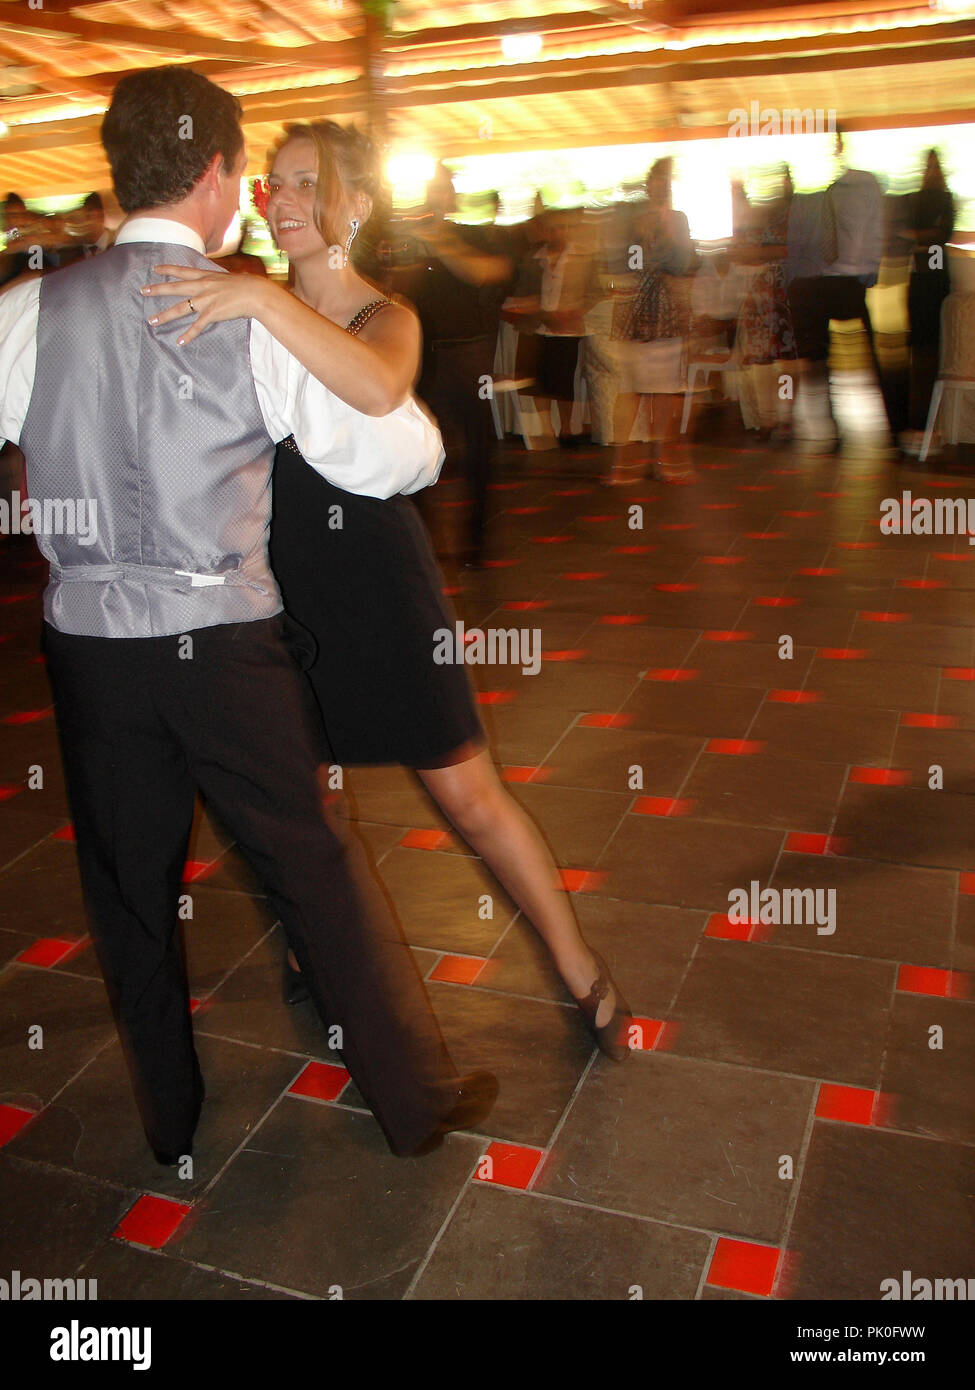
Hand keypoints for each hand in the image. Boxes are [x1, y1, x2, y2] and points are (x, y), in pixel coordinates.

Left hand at [140, 264, 272, 344]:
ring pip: (180, 308)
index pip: (182, 271)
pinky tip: (180, 342)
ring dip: (165, 316)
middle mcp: (202, 287)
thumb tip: (218, 284)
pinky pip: (197, 326)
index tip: (155, 269)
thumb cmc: (246, 286)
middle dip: (157, 289)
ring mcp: (205, 301)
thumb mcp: (228, 279)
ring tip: (152, 321)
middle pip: (174, 288)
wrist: (255, 293)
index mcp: (206, 277)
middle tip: (142, 290)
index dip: (167, 269)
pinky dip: (188, 335)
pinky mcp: (212, 314)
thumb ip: (218, 282)